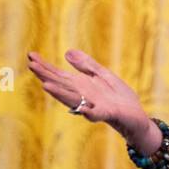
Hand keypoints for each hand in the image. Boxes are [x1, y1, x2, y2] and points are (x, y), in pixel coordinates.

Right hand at [26, 48, 151, 145]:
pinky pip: (97, 114)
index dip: (45, 66)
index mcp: (82, 86)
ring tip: (45, 85)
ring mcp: (94, 106)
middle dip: (47, 76)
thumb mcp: (103, 76)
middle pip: (62, 85)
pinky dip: (90, 112)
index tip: (31, 55)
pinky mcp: (108, 114)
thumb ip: (87, 66)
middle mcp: (83, 96)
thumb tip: (67, 52)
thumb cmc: (119, 98)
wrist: (137, 116)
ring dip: (60, 93)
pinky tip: (84, 110)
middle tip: (31, 65)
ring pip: (74, 99)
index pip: (59, 75)